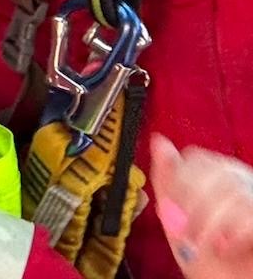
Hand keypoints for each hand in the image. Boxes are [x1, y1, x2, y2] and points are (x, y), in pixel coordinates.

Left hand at [153, 135, 252, 275]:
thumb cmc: (209, 262)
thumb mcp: (179, 219)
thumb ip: (167, 180)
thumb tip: (159, 141)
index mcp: (224, 180)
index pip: (199, 159)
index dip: (180, 180)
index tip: (174, 204)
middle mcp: (247, 186)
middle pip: (217, 171)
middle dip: (192, 203)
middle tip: (187, 231)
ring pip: (233, 192)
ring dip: (209, 223)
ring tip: (203, 244)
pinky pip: (249, 216)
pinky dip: (232, 236)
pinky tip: (226, 249)